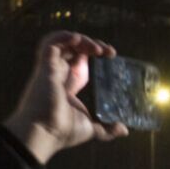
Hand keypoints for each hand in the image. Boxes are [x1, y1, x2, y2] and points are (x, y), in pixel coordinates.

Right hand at [2, 32, 127, 165]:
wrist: (45, 132)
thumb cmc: (62, 132)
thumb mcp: (91, 129)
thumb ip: (107, 129)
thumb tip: (124, 131)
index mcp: (67, 87)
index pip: (80, 63)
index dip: (94, 55)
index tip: (111, 56)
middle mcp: (59, 75)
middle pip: (74, 50)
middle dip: (92, 45)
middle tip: (109, 51)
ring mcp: (51, 69)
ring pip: (64, 43)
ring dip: (82, 40)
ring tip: (98, 48)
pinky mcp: (45, 65)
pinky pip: (51, 42)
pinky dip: (64, 36)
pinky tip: (79, 39)